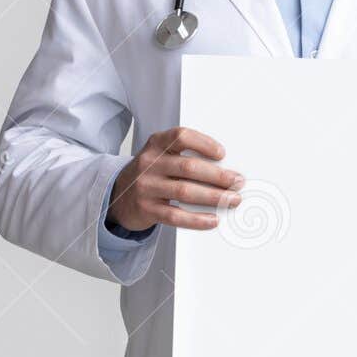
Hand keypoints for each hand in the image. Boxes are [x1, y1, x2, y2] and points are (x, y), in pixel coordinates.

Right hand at [107, 126, 242, 232]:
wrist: (119, 196)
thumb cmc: (150, 174)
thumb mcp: (161, 157)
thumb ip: (185, 157)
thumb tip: (224, 169)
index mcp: (156, 144)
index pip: (181, 137)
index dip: (204, 143)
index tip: (222, 154)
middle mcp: (149, 163)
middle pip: (189, 167)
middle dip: (218, 176)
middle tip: (237, 182)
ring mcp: (146, 187)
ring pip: (185, 192)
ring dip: (214, 197)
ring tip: (232, 200)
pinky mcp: (146, 209)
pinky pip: (176, 216)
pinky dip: (197, 219)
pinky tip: (213, 219)